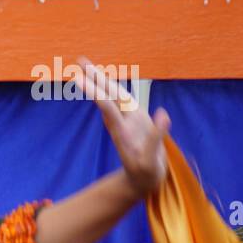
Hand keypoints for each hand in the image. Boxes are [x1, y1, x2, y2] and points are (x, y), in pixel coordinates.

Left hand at [73, 57, 169, 195]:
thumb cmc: (145, 173)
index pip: (107, 105)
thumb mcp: (150, 161)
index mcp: (123, 130)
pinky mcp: (136, 121)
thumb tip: (163, 113)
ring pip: (115, 96)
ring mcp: (128, 120)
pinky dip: (116, 89)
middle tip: (80, 60)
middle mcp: (122, 121)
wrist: (141, 182)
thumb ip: (155, 138)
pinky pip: (125, 102)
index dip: (96, 91)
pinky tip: (109, 81)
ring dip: (103, 81)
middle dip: (95, 78)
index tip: (81, 78)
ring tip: (89, 67)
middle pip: (108, 95)